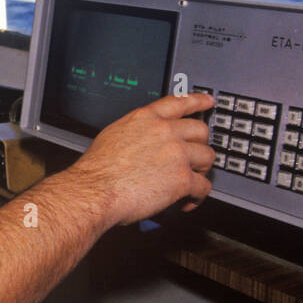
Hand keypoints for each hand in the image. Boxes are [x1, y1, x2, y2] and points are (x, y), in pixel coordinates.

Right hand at [71, 92, 215, 226]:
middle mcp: (165, 132)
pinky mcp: (183, 179)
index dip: (198, 101)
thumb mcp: (114, 135)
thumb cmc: (97, 170)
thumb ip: (136, 132)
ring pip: (207, 157)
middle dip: (199, 145)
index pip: (179, 102)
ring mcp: (177, 154)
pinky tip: (186, 202)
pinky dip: (197, 197)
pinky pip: (203, 187)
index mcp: (146, 119)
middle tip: (194, 157)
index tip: (207, 101)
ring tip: (190, 182)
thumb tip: (143, 140)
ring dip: (201, 171)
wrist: (95, 190)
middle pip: (200, 130)